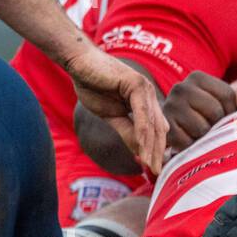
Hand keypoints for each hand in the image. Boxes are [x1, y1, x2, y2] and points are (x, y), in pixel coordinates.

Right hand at [64, 46, 166, 174]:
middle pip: (159, 130)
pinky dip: (142, 131)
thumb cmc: (92, 86)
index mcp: (146, 103)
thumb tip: (141, 154)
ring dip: (151, 146)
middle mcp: (150, 96)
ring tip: (151, 165)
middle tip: (157, 173)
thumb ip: (128, 133)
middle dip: (158, 152)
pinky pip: (141, 113)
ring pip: (152, 123)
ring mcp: (145, 89)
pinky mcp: (137, 84)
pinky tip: (142, 146)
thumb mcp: (112, 117)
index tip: (155, 170)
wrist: (78, 63)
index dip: (157, 151)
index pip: (156, 131)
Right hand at [163, 72, 236, 150]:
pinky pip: (189, 143)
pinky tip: (191, 140)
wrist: (174, 124)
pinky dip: (194, 146)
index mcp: (197, 78)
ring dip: (206, 136)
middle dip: (218, 123)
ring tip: (201, 133)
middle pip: (215, 112)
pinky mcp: (165, 128)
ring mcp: (170, 108)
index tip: (226, 115)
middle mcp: (181, 88)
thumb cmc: (204, 111)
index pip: (227, 96)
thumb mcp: (222, 100)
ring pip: (202, 129)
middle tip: (212, 126)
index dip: (233, 110)